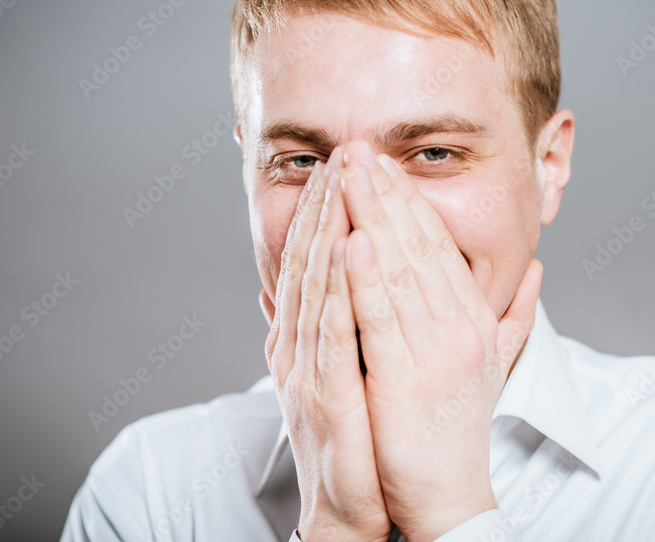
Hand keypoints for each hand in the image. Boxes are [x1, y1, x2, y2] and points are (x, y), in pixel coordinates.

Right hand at [261, 147, 392, 541]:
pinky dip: (342, 286)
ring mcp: (308, 365)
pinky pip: (336, 330)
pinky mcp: (326, 391)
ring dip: (328, 228)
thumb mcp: (344, 367)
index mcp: (305, 335)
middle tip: (342, 153)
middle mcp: (299, 342)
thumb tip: (332, 284)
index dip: (326, 210)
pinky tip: (352, 247)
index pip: (314, 260)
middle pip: (311, 260)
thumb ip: (339, 322)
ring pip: (318, 283)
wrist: (349, 501)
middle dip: (327, 203)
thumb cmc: (355, 434)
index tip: (344, 167)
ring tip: (342, 180)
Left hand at [338, 139, 542, 541]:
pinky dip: (365, 279)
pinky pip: (383, 321)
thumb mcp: (497, 362)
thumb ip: (518, 313)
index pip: (441, 246)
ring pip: (399, 271)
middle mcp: (461, 327)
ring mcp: (438, 352)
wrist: (451, 495)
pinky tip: (352, 241)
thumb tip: (536, 271)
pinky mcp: (408, 380)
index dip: (410, 201)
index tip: (384, 166)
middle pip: (419, 246)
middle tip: (360, 149)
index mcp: (475, 319)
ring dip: (371, 218)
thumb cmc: (459, 427)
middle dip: (386, 193)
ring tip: (350, 175)